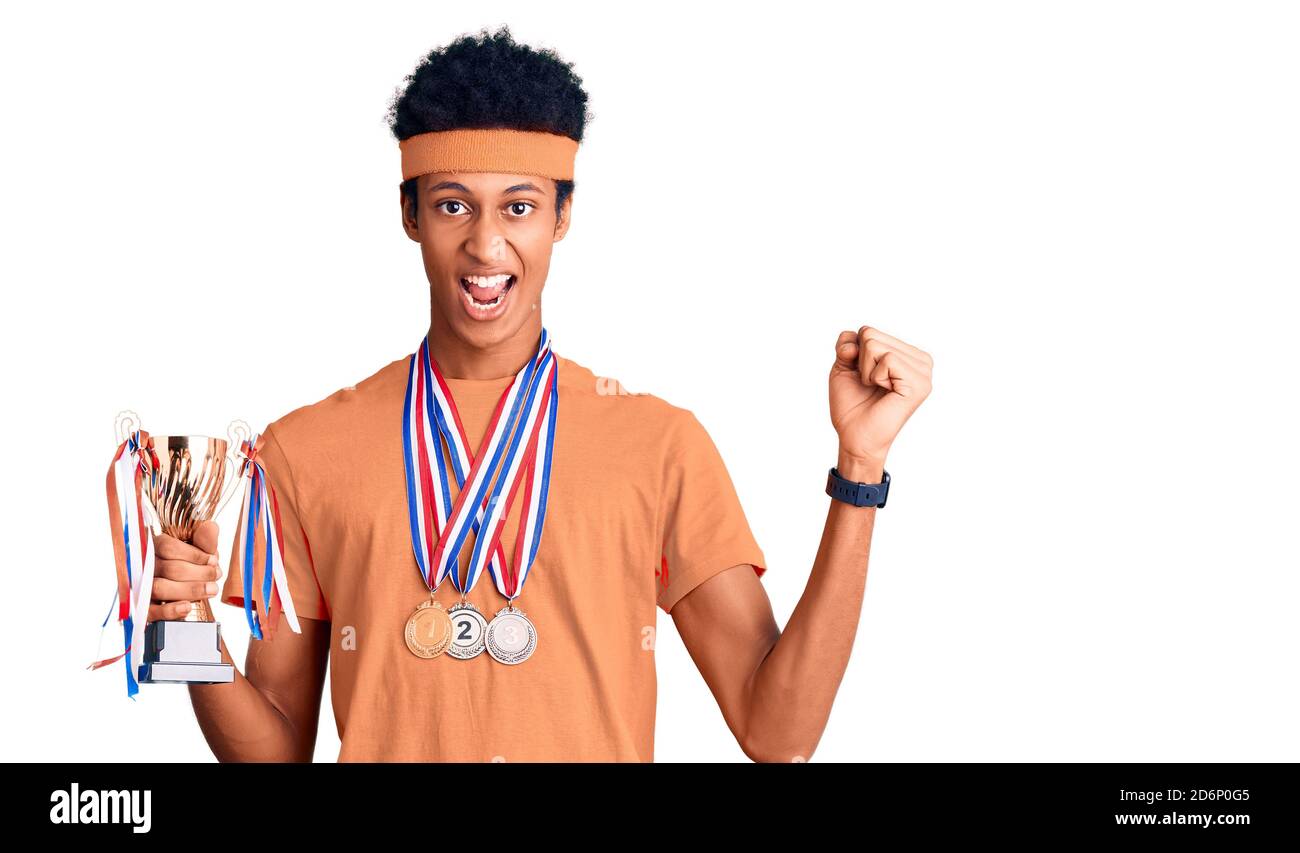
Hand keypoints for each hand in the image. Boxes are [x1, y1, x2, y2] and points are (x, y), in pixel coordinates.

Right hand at [148, 520, 220, 622]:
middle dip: (199, 573)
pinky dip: (170, 610)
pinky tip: (187, 607)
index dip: (195, 555)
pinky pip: (150, 611)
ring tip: (210, 589)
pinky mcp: (142, 608)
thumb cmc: (188, 564)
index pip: (168, 547)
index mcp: (153, 546)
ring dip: (190, 590)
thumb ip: (204, 540)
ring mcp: (140, 587)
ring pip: (159, 588)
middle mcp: (143, 565)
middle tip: (216, 575)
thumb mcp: (197, 550)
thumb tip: (210, 527)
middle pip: (168, 568)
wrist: (183, 587)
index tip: (213, 560)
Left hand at [829, 325, 932, 463]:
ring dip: (867, 371)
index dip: (855, 356)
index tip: (864, 378)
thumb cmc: (852, 405)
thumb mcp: (843, 367)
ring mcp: (923, 371)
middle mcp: (920, 360)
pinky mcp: (919, 383)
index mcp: (907, 354)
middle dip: (860, 362)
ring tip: (878, 389)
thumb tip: (856, 339)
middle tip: (870, 386)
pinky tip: (885, 392)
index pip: (869, 331)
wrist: (855, 437)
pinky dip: (876, 377)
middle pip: (871, 334)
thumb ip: (847, 344)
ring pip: (876, 345)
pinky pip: (888, 359)